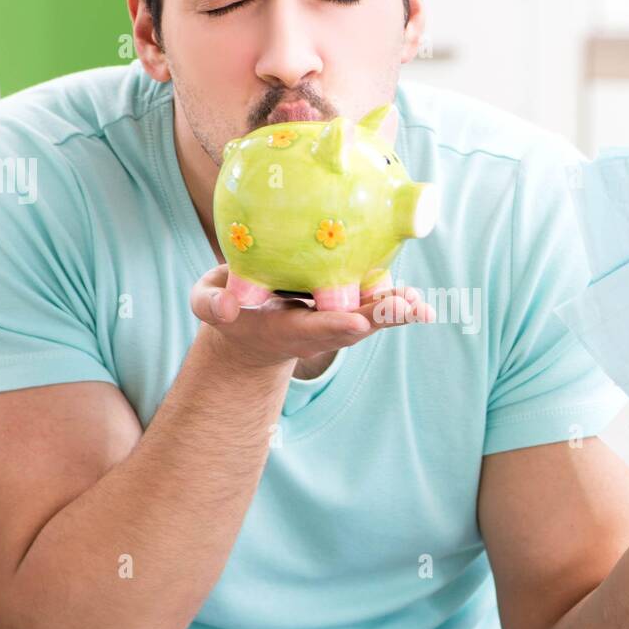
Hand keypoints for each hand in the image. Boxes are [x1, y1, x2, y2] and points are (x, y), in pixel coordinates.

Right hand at [189, 264, 435, 372]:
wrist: (251, 329)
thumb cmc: (230, 312)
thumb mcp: (208, 306)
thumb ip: (212, 306)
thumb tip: (223, 310)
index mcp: (284, 328)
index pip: (310, 329)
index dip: (333, 326)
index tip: (355, 322)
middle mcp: (315, 330)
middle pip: (351, 328)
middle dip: (379, 319)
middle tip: (407, 308)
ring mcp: (332, 323)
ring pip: (368, 320)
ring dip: (395, 314)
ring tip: (420, 304)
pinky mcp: (344, 310)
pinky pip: (373, 308)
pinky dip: (395, 305)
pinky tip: (417, 298)